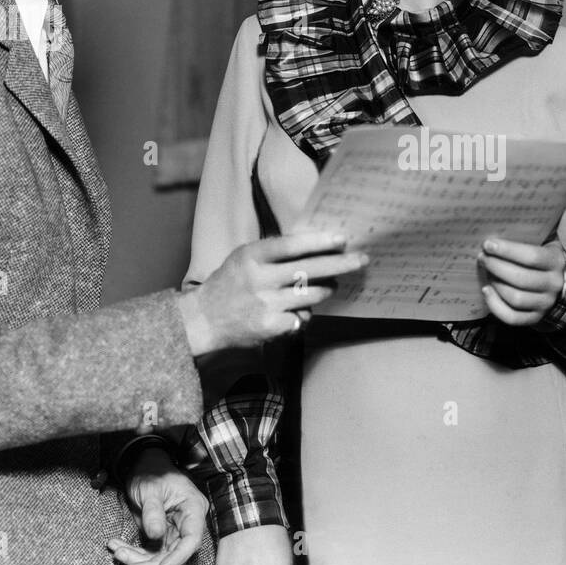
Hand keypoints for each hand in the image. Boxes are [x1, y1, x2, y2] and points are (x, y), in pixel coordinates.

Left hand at [107, 448, 208, 564]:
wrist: (142, 466)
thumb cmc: (151, 471)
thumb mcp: (151, 489)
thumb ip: (153, 512)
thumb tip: (156, 535)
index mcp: (193, 508)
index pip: (191, 539)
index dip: (178, 558)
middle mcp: (186, 523)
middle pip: (174, 553)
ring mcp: (173, 530)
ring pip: (159, 556)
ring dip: (137, 560)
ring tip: (118, 554)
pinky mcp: (159, 534)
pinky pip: (148, 550)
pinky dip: (132, 552)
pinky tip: (117, 547)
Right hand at [178, 231, 367, 355]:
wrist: (203, 318)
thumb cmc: (230, 282)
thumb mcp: (245, 256)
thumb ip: (274, 251)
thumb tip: (316, 244)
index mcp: (252, 256)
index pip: (292, 245)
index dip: (319, 241)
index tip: (342, 238)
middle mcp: (259, 279)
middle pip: (309, 269)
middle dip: (340, 264)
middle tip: (362, 259)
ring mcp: (265, 304)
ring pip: (311, 294)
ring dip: (327, 288)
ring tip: (332, 284)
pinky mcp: (270, 326)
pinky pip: (302, 318)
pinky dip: (307, 313)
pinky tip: (302, 310)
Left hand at [478, 238, 565, 326]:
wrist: (561, 284)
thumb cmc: (543, 258)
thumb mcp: (544, 243)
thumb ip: (529, 236)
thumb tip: (498, 228)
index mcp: (556, 261)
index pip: (532, 256)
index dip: (507, 250)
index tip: (488, 245)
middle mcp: (554, 284)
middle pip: (521, 278)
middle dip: (496, 266)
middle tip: (482, 258)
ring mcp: (545, 303)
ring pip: (516, 298)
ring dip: (495, 284)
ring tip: (486, 272)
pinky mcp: (535, 318)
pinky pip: (512, 317)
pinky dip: (495, 305)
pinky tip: (486, 290)